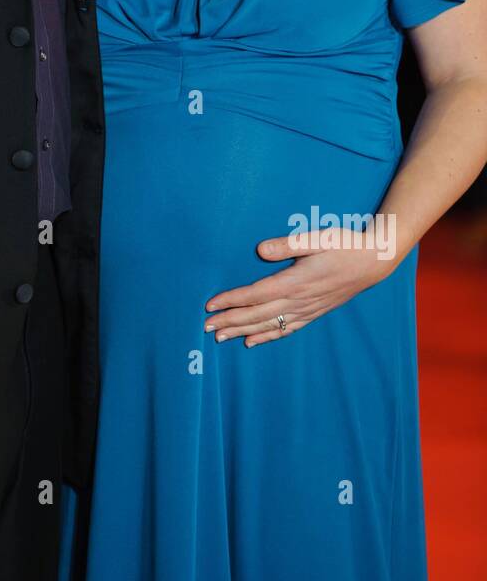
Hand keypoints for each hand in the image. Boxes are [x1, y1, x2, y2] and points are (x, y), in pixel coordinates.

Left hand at [203, 228, 395, 346]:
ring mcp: (307, 309)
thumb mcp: (317, 238)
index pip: (255, 294)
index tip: (210, 306)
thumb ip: (288, 245)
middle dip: (230, 321)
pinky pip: (286, 329)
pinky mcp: (314, 313)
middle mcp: (299, 300)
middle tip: (206, 328)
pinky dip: (267, 336)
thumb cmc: (344, 245)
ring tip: (220, 337)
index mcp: (296, 281)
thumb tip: (260, 250)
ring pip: (269, 325)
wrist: (374, 261)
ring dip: (243, 331)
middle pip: (257, 314)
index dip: (231, 300)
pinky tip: (251, 341)